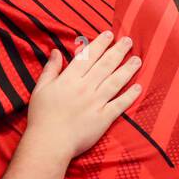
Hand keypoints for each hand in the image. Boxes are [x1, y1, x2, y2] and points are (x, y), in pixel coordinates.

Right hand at [25, 31, 141, 157]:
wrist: (49, 143)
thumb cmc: (41, 117)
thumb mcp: (40, 89)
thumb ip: (50, 69)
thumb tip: (55, 51)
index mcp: (70, 79)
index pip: (88, 56)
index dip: (100, 44)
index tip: (109, 35)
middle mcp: (85, 88)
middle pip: (105, 65)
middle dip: (118, 51)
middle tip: (129, 41)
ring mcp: (96, 103)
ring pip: (116, 81)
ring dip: (128, 69)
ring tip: (137, 60)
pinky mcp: (103, 118)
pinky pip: (119, 104)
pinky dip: (130, 95)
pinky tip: (138, 87)